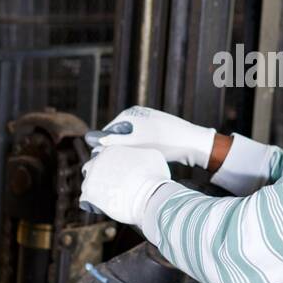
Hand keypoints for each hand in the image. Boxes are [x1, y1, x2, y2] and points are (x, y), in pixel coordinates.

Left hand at [80, 146, 170, 225]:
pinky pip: (85, 199)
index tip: (117, 173)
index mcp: (112, 150)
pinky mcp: (89, 194)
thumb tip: (141, 158)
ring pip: (88, 183)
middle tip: (111, 186)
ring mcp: (92, 177)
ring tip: (108, 198)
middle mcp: (98, 160)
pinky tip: (102, 207)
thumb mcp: (153, 156)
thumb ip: (141, 154)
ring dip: (95, 189)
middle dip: (99, 175)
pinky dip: (92, 203)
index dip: (110, 164)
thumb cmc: (155, 176)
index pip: (104, 154)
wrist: (151, 196)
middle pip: (92, 167)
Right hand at [92, 106, 216, 168]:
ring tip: (131, 166)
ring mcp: (147, 123)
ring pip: (129, 142)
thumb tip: (89, 139)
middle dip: (116, 151)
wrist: (193, 143)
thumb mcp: (136, 142)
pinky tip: (143, 162)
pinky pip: (140, 143)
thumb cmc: (165, 142)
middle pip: (118, 137)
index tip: (106, 165)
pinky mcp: (156, 132)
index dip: (104, 149)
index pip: (107, 133)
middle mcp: (137, 116)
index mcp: (129, 114)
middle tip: (118, 167)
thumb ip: (113, 141)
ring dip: (127, 153)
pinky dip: (138, 152)